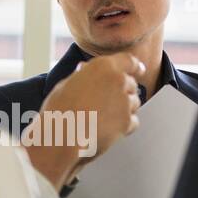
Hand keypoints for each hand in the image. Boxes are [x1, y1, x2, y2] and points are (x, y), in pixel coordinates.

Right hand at [23, 52, 142, 189]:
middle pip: (131, 84)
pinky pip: (133, 122)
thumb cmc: (59, 111)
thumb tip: (84, 69)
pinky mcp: (127, 122)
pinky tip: (108, 129)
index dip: (134, 67)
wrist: (62, 136)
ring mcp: (124, 102)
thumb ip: (82, 75)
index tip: (138, 70)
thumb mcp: (66, 83)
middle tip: (107, 103)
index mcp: (103, 66)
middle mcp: (118, 80)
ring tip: (103, 118)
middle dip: (123, 92)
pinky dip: (124, 126)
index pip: (129, 61)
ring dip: (124, 109)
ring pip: (133, 104)